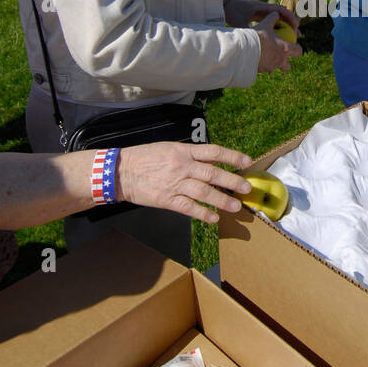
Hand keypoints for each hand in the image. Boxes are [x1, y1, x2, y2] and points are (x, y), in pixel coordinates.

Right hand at [115, 140, 253, 222]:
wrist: (120, 171)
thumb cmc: (144, 158)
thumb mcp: (168, 148)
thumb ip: (188, 155)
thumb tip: (209, 161)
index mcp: (183, 151)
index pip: (213, 152)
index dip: (232, 157)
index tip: (247, 162)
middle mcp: (182, 166)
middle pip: (213, 174)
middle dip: (233, 181)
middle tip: (247, 188)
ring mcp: (175, 184)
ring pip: (204, 192)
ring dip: (222, 200)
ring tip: (235, 206)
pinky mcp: (167, 199)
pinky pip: (189, 208)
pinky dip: (203, 213)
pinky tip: (213, 218)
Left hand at [224, 0, 299, 36]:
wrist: (227, 6)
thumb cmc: (233, 12)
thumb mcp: (239, 22)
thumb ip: (246, 31)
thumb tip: (251, 42)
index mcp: (262, 7)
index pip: (280, 10)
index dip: (289, 17)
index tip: (295, 25)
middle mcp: (265, 9)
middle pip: (283, 15)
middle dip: (292, 25)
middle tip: (298, 35)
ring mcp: (264, 12)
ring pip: (280, 20)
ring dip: (287, 28)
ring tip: (294, 39)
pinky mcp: (262, 17)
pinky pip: (274, 23)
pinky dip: (280, 29)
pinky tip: (282, 40)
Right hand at [254, 11, 302, 73]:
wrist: (244, 49)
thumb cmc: (257, 36)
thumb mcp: (265, 24)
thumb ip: (272, 18)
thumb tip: (275, 14)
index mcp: (285, 49)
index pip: (298, 51)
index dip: (298, 49)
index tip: (295, 46)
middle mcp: (280, 60)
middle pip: (287, 66)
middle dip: (286, 62)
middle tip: (281, 56)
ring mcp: (271, 67)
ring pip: (274, 67)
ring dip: (272, 63)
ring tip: (266, 56)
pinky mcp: (261, 71)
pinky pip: (264, 68)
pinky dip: (262, 64)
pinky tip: (256, 58)